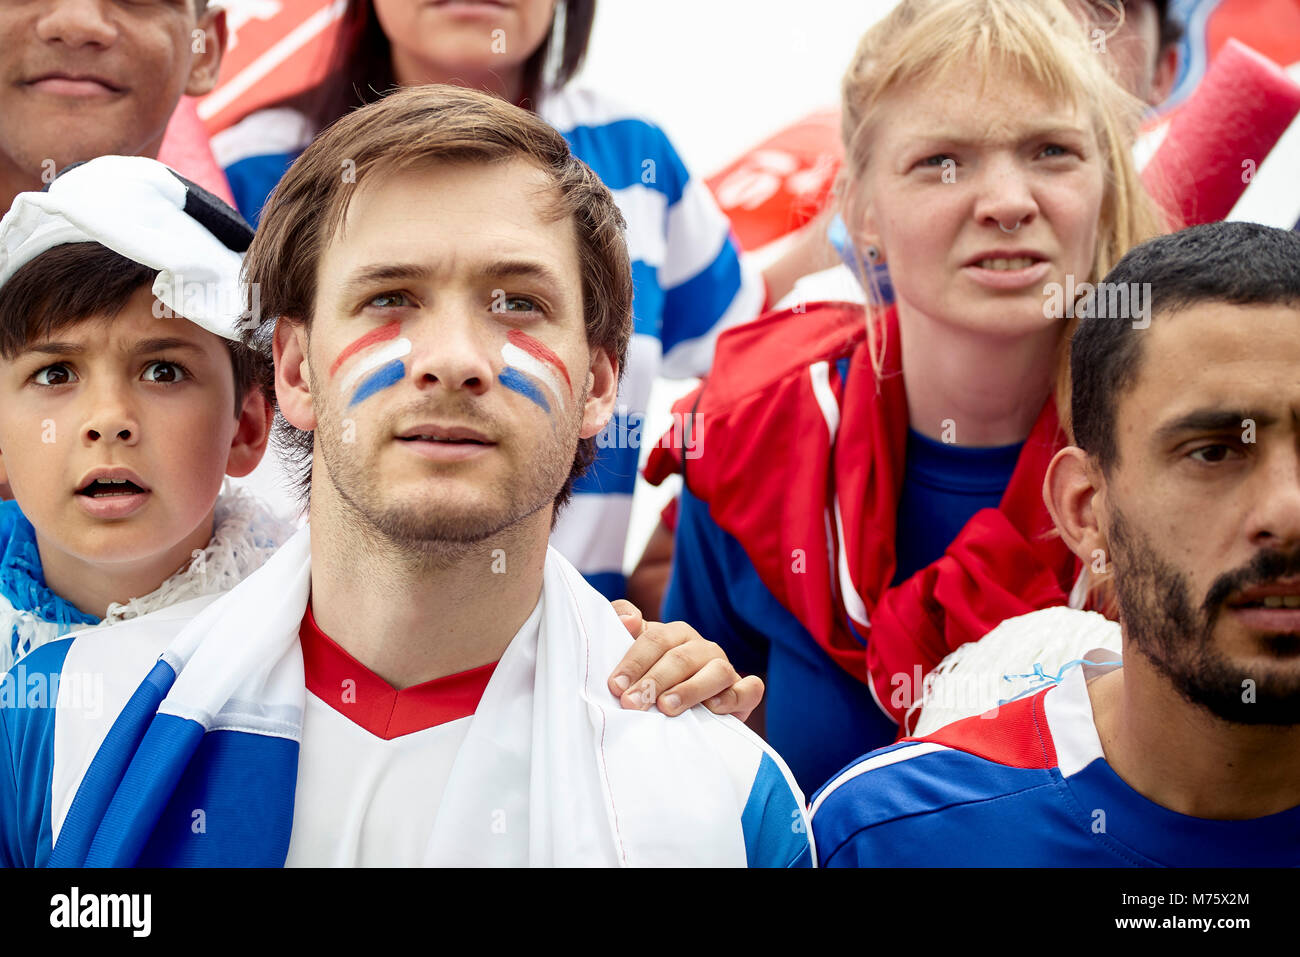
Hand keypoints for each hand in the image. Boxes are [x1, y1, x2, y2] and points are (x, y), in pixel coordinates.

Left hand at [609, 600, 763, 721]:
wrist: (682, 716)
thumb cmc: (650, 680)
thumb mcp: (629, 654)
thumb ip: (621, 624)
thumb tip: (630, 620)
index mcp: (675, 634)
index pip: (655, 639)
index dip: (634, 662)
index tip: (616, 686)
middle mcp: (702, 648)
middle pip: (681, 658)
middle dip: (654, 681)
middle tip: (632, 703)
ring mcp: (725, 668)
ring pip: (717, 671)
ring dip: (690, 689)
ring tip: (666, 708)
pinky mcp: (744, 692)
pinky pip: (749, 689)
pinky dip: (733, 696)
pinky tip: (712, 708)